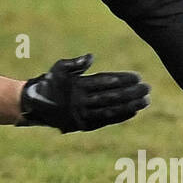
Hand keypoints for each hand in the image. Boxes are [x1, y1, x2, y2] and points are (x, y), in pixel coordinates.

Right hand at [18, 54, 149, 132]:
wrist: (34, 105)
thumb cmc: (49, 82)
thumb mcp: (59, 68)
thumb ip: (76, 64)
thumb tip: (91, 57)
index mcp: (76, 86)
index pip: (104, 82)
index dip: (122, 80)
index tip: (137, 77)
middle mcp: (80, 102)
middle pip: (111, 97)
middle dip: (131, 93)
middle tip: (147, 88)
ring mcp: (82, 115)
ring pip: (110, 110)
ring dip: (130, 106)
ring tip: (146, 101)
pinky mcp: (83, 125)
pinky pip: (105, 120)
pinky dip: (120, 116)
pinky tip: (133, 111)